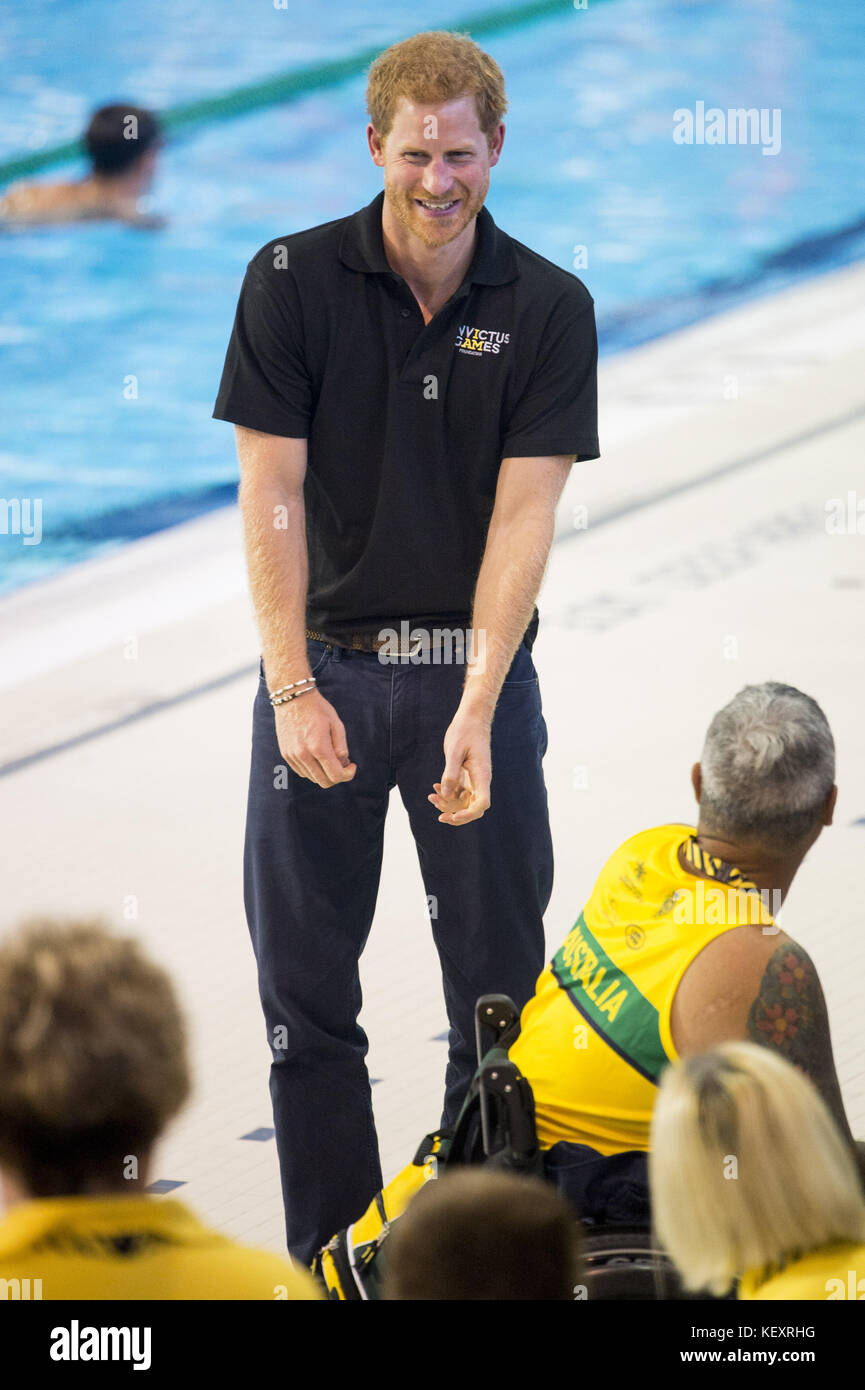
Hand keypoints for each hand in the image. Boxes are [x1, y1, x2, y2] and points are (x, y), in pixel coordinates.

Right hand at [275, 689, 355, 787]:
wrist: (293, 699)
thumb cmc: (317, 709)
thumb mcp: (337, 724)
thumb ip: (341, 747)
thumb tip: (342, 764)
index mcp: (318, 747)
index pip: (335, 775)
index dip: (348, 774)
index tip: (352, 766)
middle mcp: (303, 755)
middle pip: (324, 782)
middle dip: (337, 777)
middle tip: (343, 765)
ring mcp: (292, 756)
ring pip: (313, 778)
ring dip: (324, 773)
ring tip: (329, 757)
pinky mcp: (286, 755)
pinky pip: (302, 772)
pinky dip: (312, 770)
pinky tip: (317, 757)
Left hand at [428, 710, 491, 824]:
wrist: (471, 718)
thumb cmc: (465, 731)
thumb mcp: (454, 751)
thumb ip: (450, 773)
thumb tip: (445, 794)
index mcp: (482, 775)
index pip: (481, 803)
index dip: (469, 814)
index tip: (453, 816)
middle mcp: (480, 780)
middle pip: (473, 807)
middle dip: (457, 815)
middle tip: (439, 816)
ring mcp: (474, 779)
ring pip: (464, 801)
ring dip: (448, 804)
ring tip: (431, 797)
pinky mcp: (467, 775)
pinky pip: (458, 791)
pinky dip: (447, 793)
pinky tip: (435, 788)